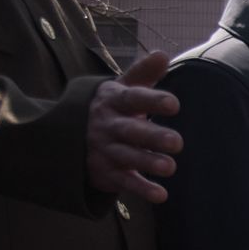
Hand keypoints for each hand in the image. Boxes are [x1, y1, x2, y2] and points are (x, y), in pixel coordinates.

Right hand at [87, 51, 181, 202]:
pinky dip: (141, 189)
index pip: (132, 99)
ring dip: (147, 162)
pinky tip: (161, 195)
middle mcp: (107, 126)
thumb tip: (162, 54)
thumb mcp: (122, 88)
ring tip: (170, 166)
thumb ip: (143, 74)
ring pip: (126, 157)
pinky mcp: (106, 172)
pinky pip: (124, 181)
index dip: (152, 100)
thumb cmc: (111, 107)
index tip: (174, 104)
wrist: (70, 134)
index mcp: (113, 101)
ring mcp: (105, 150)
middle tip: (178, 142)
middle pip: (130, 131)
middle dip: (152, 136)